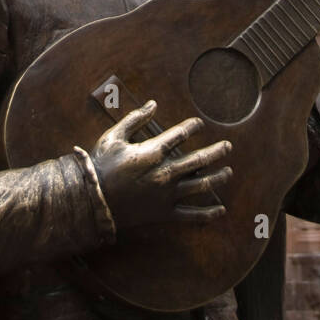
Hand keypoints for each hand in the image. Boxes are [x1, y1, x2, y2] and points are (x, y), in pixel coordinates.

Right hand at [90, 100, 231, 231]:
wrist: (91, 201)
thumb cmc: (101, 166)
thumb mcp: (114, 137)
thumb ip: (135, 119)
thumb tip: (153, 104)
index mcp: (152, 152)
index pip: (180, 134)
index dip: (192, 126)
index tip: (199, 124)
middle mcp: (165, 173)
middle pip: (199, 160)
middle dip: (216, 152)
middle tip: (227, 146)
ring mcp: (167, 195)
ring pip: (201, 185)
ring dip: (218, 178)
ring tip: (228, 172)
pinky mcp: (164, 213)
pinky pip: (191, 215)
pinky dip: (208, 214)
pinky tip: (221, 210)